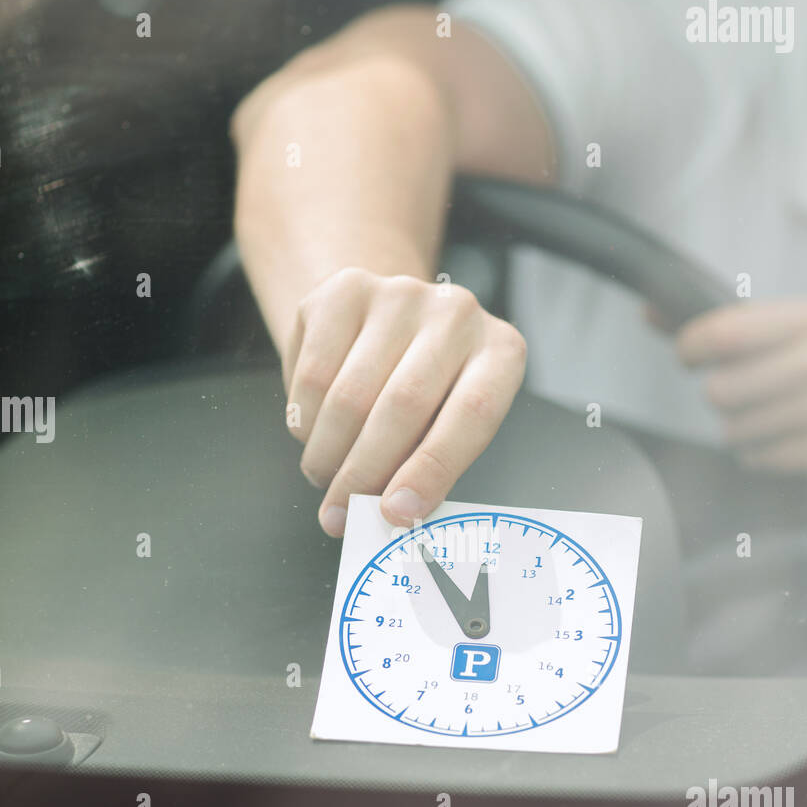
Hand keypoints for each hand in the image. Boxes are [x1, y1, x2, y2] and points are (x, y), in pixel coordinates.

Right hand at [284, 267, 525, 535]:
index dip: (430, 471)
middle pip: (402, 405)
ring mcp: (399, 294)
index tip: (395, 513)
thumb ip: (430, 464)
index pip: (471, 414)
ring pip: (349, 394)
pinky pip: (313, 372)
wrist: (389, 321)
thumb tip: (390, 514)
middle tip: (340, 516)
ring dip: (328, 453)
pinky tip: (311, 434)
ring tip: (324, 478)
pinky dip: (305, 419)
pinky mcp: (344, 290)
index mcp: (501, 353)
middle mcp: (457, 313)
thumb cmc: (429, 390)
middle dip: (363, 474)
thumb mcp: (449, 424)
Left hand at [675, 298, 806, 480]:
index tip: (690, 356)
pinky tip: (792, 441)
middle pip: (719, 391)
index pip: (722, 332)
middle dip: (726, 399)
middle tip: (753, 395)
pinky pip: (758, 460)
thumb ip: (726, 324)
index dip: (690, 348)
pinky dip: (765, 455)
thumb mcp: (799, 329)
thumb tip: (652, 311)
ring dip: (745, 431)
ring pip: (734, 431)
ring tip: (779, 420)